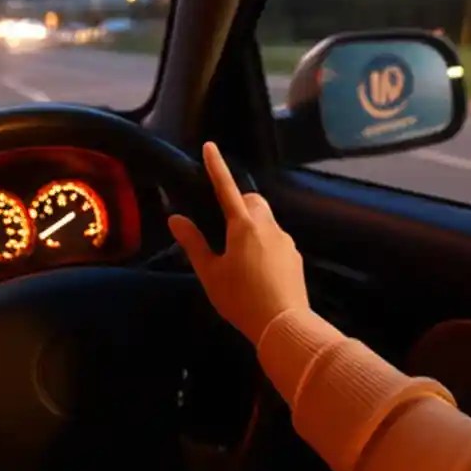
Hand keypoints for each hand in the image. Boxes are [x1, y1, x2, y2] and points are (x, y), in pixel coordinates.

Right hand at [168, 142, 307, 343]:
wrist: (284, 323)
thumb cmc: (240, 299)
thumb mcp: (210, 273)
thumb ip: (193, 243)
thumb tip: (176, 218)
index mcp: (243, 226)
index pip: (226, 188)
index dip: (216, 167)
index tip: (210, 146)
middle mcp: (267, 226)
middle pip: (252, 201)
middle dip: (238, 202)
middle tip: (223, 225)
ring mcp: (285, 240)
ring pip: (266, 220)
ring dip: (252, 225)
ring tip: (239, 254)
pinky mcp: (295, 256)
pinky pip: (276, 239)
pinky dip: (264, 244)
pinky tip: (257, 270)